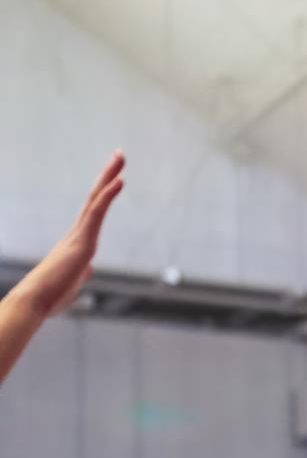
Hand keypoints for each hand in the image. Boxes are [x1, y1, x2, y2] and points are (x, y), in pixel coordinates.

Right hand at [20, 151, 124, 317]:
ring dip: (109, 177)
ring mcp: (79, 235)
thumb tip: (86, 269)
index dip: (104, 193)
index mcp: (77, 242)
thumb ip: (80, 272)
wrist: (35, 301)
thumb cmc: (50, 296)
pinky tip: (120, 180)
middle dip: (108, 176)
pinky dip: (108, 195)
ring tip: (120, 156)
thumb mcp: (73, 282)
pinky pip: (97, 212)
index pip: (94, 211)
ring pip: (96, 199)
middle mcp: (77, 233)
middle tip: (119, 155)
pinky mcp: (82, 241)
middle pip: (95, 198)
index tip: (115, 177)